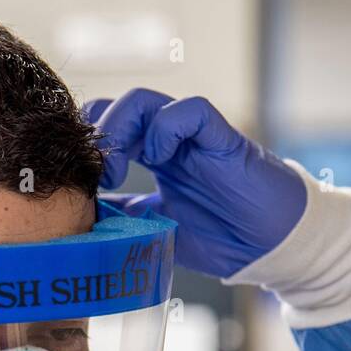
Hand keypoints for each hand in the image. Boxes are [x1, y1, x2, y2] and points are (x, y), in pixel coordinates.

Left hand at [85, 90, 306, 277]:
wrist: (271, 248)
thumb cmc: (223, 238)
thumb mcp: (157, 231)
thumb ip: (123, 218)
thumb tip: (79, 216)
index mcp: (156, 158)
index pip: (109, 128)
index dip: (88, 145)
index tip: (81, 181)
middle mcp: (172, 142)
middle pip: (119, 108)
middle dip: (97, 134)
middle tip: (97, 175)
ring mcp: (196, 138)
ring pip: (146, 101)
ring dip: (120, 127)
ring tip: (117, 169)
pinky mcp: (223, 140)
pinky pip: (192, 110)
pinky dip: (166, 127)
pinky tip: (159, 158)